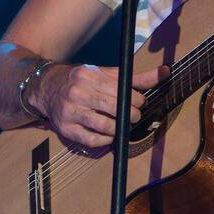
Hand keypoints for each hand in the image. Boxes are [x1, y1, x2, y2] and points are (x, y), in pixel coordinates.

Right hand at [33, 63, 169, 147]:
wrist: (47, 87)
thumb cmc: (84, 81)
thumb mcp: (107, 74)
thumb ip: (136, 77)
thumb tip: (165, 72)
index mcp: (90, 76)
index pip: (121, 91)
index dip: (137, 100)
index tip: (139, 103)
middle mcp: (78, 92)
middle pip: (115, 108)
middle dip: (131, 115)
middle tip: (134, 117)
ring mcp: (70, 111)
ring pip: (104, 126)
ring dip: (119, 129)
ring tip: (122, 126)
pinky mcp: (66, 128)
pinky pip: (92, 140)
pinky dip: (105, 141)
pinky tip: (109, 136)